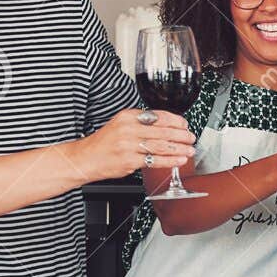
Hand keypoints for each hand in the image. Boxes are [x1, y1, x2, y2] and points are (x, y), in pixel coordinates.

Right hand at [76, 109, 193, 180]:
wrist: (85, 158)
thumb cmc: (104, 143)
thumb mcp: (120, 125)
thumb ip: (140, 123)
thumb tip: (165, 126)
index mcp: (128, 116)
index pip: (158, 115)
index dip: (175, 120)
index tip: (184, 124)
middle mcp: (129, 129)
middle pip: (163, 130)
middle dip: (181, 135)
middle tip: (191, 138)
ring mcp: (129, 145)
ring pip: (161, 146)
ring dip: (179, 148)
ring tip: (189, 150)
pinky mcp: (129, 160)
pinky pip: (155, 160)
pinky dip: (170, 161)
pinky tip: (179, 160)